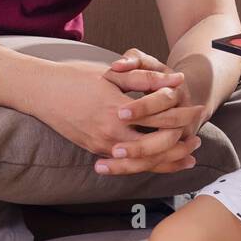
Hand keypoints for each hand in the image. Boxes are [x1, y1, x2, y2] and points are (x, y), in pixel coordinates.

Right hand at [27, 59, 201, 175]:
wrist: (42, 92)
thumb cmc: (77, 77)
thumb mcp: (114, 75)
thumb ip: (147, 79)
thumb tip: (177, 81)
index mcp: (118, 111)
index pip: (160, 118)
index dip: (183, 115)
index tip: (198, 109)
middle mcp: (111, 134)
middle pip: (157, 146)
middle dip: (181, 143)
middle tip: (198, 137)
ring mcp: (101, 146)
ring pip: (143, 162)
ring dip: (168, 160)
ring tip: (188, 155)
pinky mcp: (95, 151)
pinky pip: (127, 165)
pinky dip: (148, 166)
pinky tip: (161, 163)